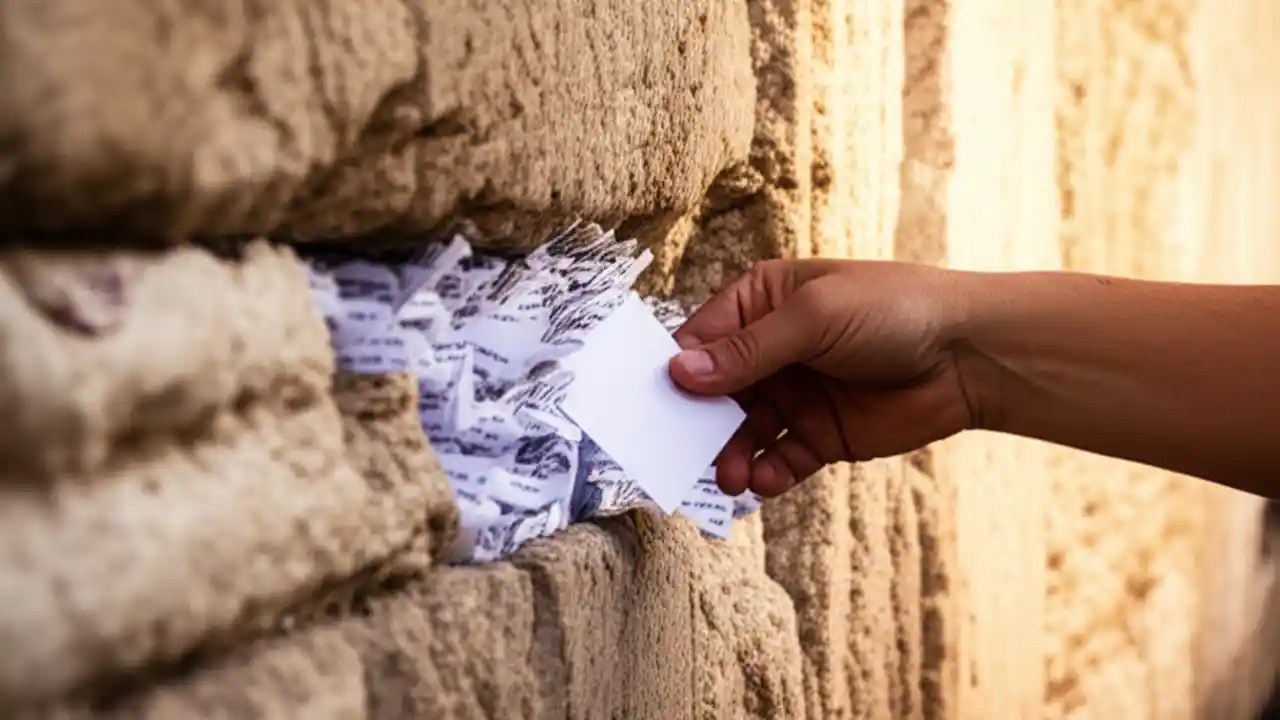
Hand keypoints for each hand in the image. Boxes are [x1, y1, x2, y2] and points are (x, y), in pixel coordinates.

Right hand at [668, 259, 980, 496]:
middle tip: (679, 452)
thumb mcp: (815, 318)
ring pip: (743, 431)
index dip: (677, 370)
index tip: (652, 404)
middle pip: (715, 392)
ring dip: (730, 454)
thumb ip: (748, 351)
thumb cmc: (894, 310)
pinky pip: (781, 459)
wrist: (969, 354)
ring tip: (729, 477)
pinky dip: (768, 472)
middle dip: (697, 422)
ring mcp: (795, 394)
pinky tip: (764, 481)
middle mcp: (771, 350)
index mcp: (762, 303)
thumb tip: (680, 373)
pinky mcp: (821, 434)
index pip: (701, 339)